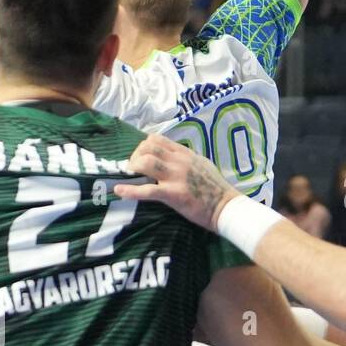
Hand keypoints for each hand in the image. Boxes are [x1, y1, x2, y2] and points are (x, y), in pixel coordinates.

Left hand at [113, 135, 236, 229]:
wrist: (225, 207)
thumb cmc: (214, 189)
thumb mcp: (200, 165)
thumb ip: (184, 160)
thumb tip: (167, 159)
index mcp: (184, 154)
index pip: (156, 139)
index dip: (142, 147)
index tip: (139, 159)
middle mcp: (179, 161)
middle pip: (147, 147)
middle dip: (134, 156)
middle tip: (132, 170)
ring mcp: (176, 177)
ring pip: (146, 162)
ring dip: (133, 169)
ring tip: (130, 178)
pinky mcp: (174, 194)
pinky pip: (147, 191)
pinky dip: (130, 191)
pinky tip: (119, 191)